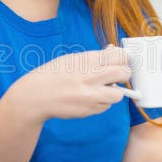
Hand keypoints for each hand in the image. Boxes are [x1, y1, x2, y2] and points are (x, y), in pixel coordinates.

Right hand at [15, 46, 131, 121]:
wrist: (36, 96)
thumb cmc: (54, 74)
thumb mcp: (72, 59)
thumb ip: (95, 57)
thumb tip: (114, 51)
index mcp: (87, 60)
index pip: (121, 55)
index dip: (122, 59)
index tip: (118, 62)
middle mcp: (91, 77)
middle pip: (125, 73)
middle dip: (122, 74)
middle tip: (114, 76)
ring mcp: (91, 95)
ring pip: (118, 94)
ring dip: (113, 92)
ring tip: (100, 89)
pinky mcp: (89, 110)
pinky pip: (105, 106)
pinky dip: (101, 103)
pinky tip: (88, 98)